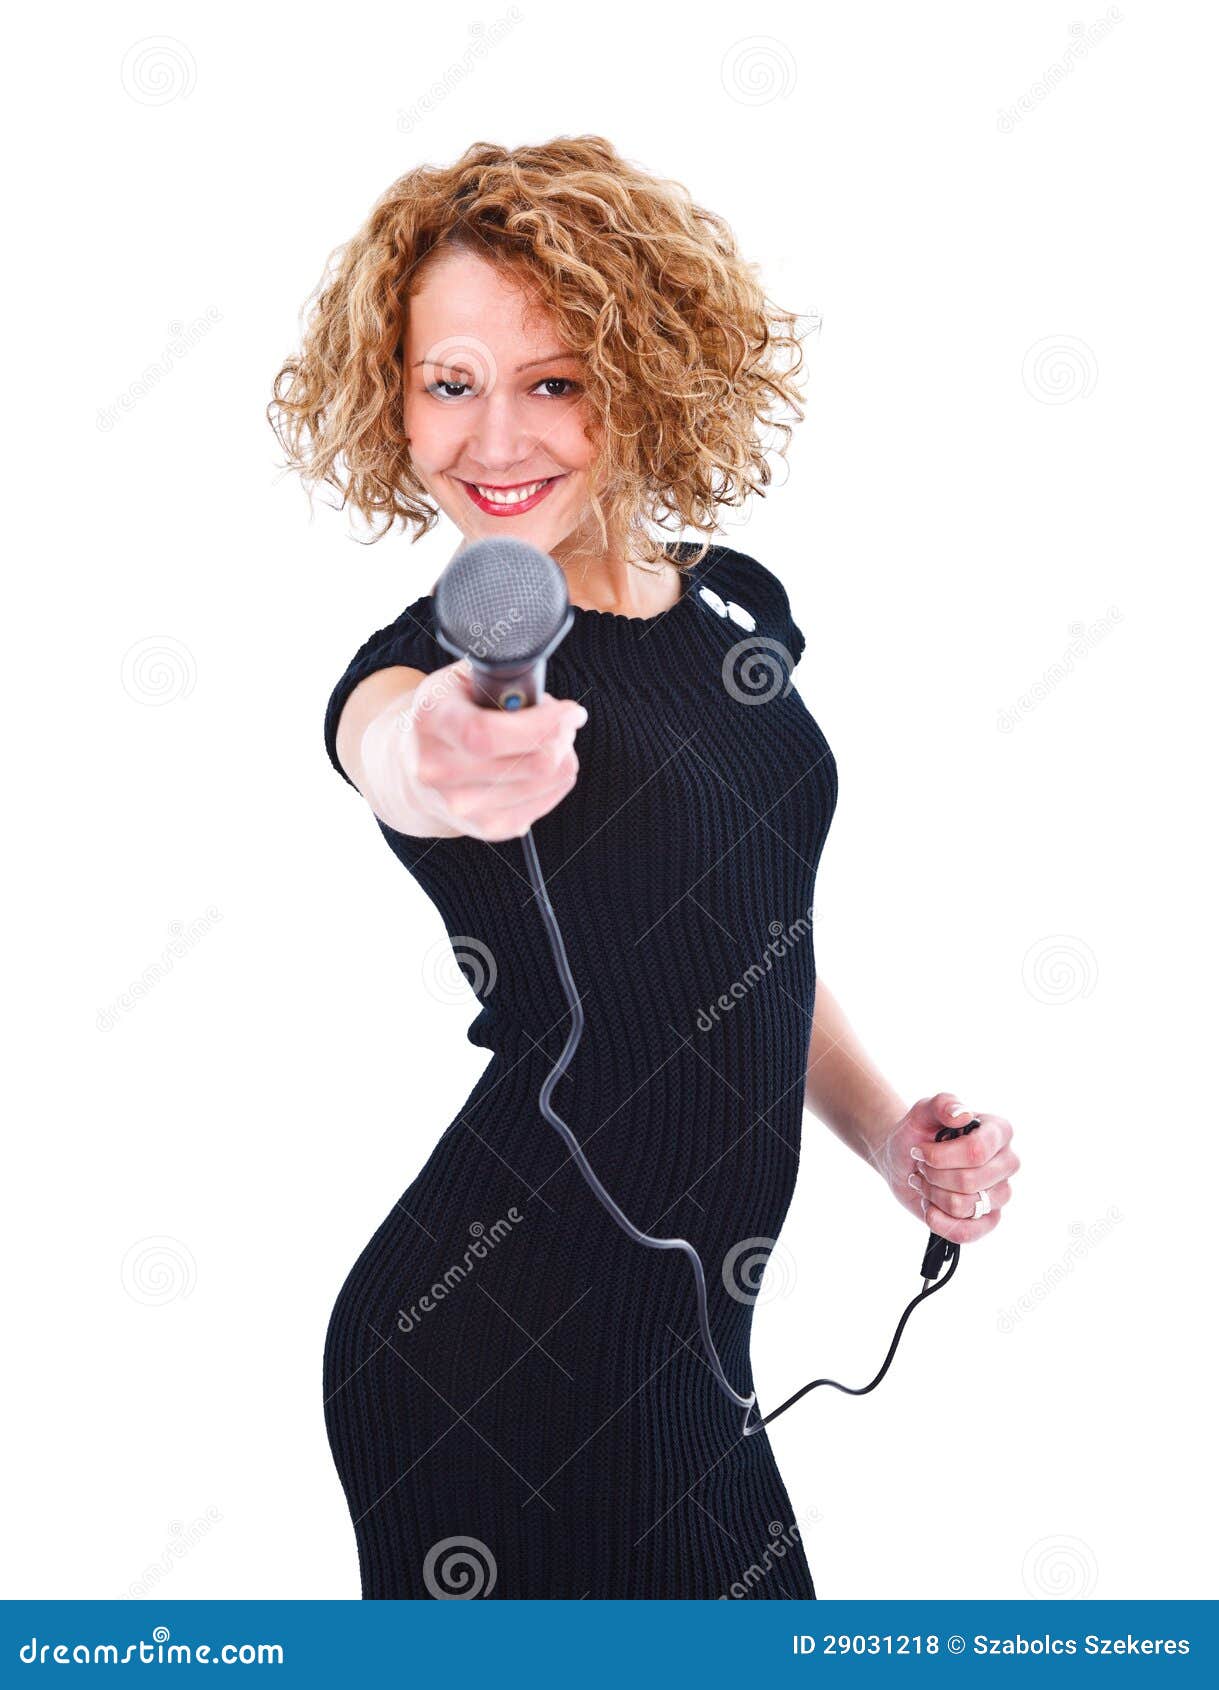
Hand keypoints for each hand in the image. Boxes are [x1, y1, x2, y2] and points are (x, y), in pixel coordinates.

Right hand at [407, 661, 587, 841]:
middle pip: (529, 763)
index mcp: (430, 722)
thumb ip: (499, 676)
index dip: (542, 724)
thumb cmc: (449, 713)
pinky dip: (556, 780)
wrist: (413, 765)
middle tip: (564, 720)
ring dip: (562, 756)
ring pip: (545, 782)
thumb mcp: (461, 679)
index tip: (570, 710)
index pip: (489, 734)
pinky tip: (543, 762)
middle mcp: (438, 770)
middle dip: (561, 736)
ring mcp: (460, 805)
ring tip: (549, 738)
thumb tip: (540, 691)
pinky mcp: (485, 827)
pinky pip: (545, 802)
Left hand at [876, 1091, 1018, 1243]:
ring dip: (934, 1195)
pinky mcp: (988, 1220)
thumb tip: (962, 1113)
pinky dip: (940, 1222)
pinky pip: (968, 1232)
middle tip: (922, 1166)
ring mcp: (1000, 1193)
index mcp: (998, 1131)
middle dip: (934, 1175)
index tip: (920, 1150)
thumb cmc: (918, 1132)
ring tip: (926, 1182)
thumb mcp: (923, 1111)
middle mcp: (1006, 1162)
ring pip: (965, 1206)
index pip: (976, 1151)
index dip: (941, 1157)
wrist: (902, 1159)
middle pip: (970, 1181)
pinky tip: (930, 1207)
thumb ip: (942, 1104)